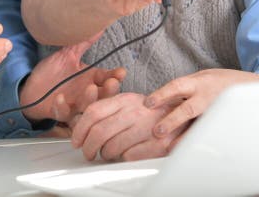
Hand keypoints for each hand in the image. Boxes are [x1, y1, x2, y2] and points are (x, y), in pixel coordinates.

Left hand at [20, 35, 125, 122]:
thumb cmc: (53, 72)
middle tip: (112, 82)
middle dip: (110, 90)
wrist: (31, 88)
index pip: (107, 77)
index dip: (116, 76)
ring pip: (87, 106)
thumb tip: (99, 25)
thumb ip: (84, 42)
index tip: (121, 72)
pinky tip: (60, 98)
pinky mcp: (60, 112)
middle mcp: (86, 93)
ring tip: (90, 89)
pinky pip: (64, 113)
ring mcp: (74, 104)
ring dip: (90, 98)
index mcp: (90, 78)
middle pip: (104, 95)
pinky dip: (62, 106)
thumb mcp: (68, 54)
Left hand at [71, 93, 186, 161]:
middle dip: (88, 147)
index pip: (94, 111)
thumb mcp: (129, 103)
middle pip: (99, 132)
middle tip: (88, 153)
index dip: (80, 129)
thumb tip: (79, 124)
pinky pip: (128, 157)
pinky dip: (123, 159)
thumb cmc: (150, 112)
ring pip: (112, 147)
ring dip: (106, 154)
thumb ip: (107, 110)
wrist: (182, 116)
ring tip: (109, 154)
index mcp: (125, 99)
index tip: (77, 140)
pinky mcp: (157, 144)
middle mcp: (135, 111)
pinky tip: (126, 154)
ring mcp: (147, 127)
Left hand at [144, 69, 258, 137]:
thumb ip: (185, 88)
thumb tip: (162, 99)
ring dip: (184, 138)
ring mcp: (216, 111)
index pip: (176, 86)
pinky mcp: (222, 123)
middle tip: (157, 131)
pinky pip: (208, 133)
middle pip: (188, 109)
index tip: (148, 103)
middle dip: (172, 120)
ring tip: (171, 147)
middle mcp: (207, 96)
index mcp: (199, 82)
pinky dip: (198, 142)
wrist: (253, 86)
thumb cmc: (223, 81)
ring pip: (199, 126)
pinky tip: (189, 151)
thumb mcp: (203, 77)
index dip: (161, 94)